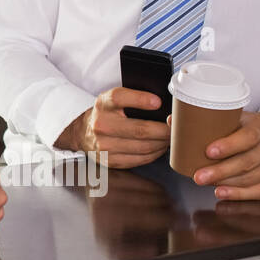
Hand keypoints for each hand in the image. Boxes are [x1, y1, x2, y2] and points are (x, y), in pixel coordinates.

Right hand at [55, 87, 169, 167]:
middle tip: (177, 127)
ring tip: (171, 138)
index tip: (158, 102)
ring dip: (163, 143)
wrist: (82, 133)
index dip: (140, 99)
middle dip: (165, 130)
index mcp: (103, 104)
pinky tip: (160, 147)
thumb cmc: (106, 114)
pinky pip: (140, 159)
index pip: (120, 98)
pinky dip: (155, 154)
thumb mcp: (113, 99)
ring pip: (144, 147)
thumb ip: (133, 98)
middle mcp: (101, 125)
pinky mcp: (111, 161)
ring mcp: (105, 146)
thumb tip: (164, 105)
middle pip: (140, 130)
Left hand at [188, 108, 259, 199]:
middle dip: (220, 171)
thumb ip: (208, 120)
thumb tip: (172, 121)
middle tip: (198, 176)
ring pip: (250, 178)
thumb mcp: (237, 117)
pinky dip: (240, 194)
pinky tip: (222, 193)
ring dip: (226, 183)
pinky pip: (259, 191)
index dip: (229, 145)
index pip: (247, 137)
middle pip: (246, 162)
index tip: (208, 151)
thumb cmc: (253, 126)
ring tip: (205, 182)